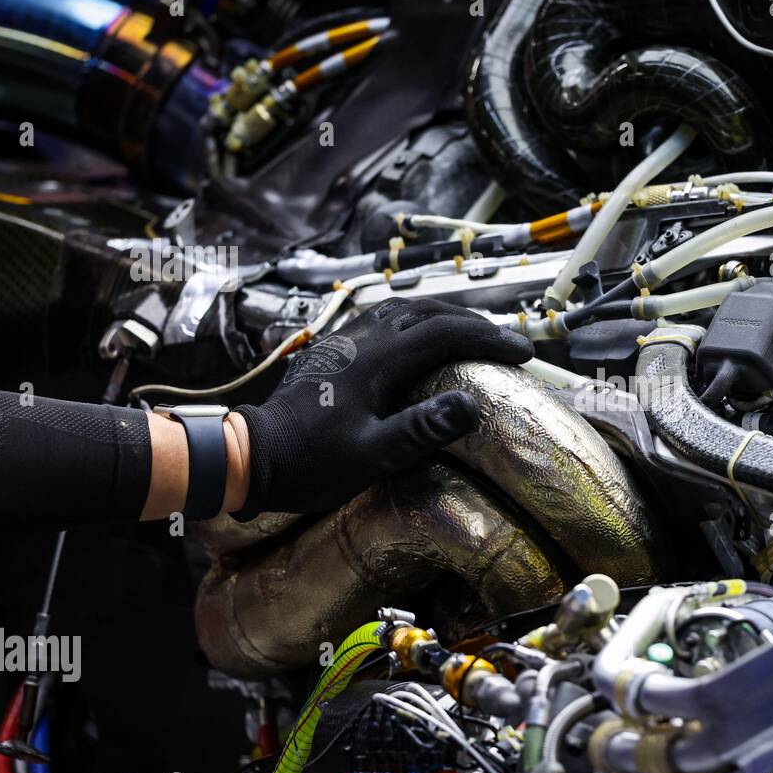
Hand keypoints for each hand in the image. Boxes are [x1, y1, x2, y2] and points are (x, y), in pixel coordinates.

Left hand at [231, 297, 531, 517]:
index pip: (445, 334)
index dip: (489, 339)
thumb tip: (471, 406)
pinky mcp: (332, 351)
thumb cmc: (310, 463)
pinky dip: (413, 321)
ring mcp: (344, 341)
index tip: (522, 353)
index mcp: (376, 360)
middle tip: (505, 341)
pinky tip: (417, 338)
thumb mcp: (372, 455)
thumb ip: (422, 429)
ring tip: (470, 332)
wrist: (250, 457)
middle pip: (427, 312)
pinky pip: (381, 320)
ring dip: (442, 315)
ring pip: (402, 309)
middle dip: (472, 322)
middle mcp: (361, 340)